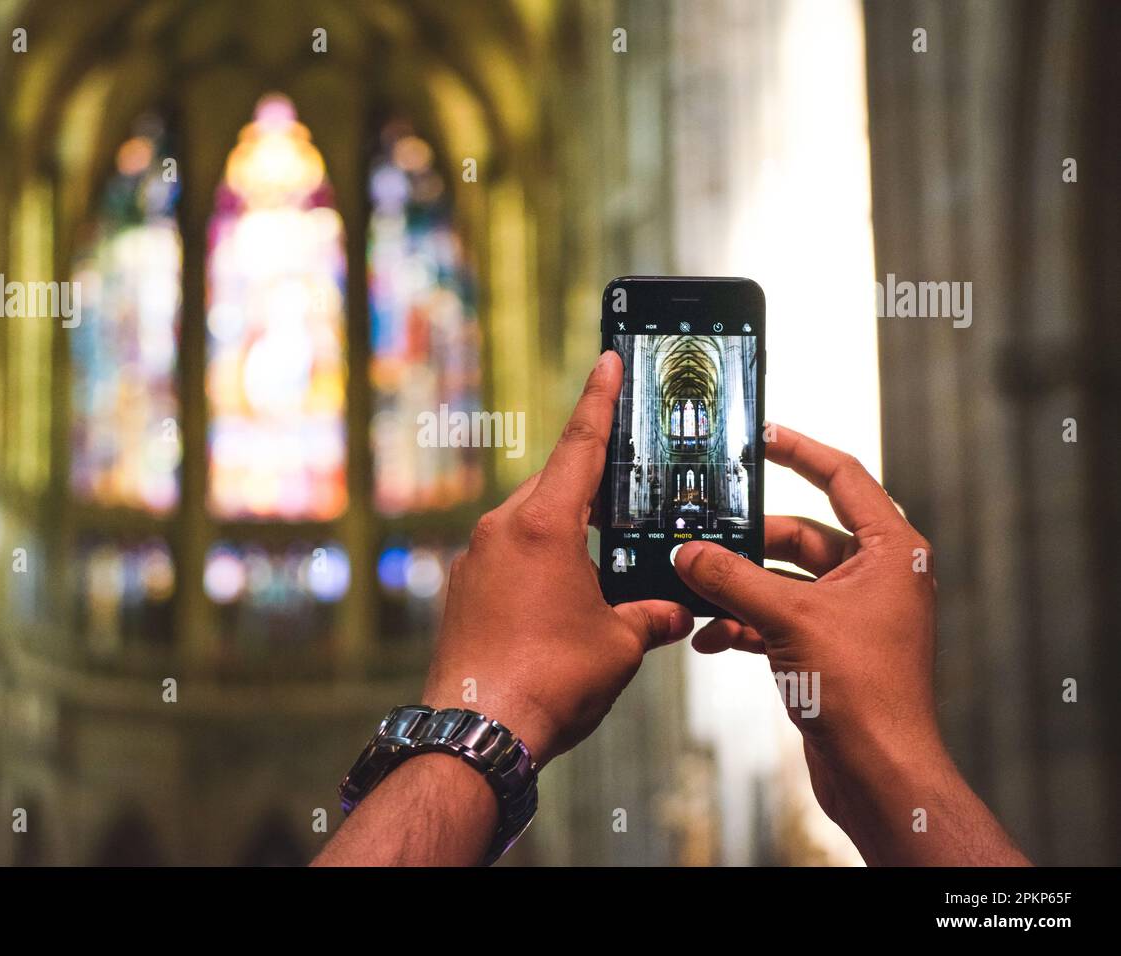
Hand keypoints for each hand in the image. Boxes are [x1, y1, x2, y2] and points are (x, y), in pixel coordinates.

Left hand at [423, 350, 693, 766]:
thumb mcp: (620, 644)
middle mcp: (501, 530)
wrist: (477, 731)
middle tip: (625, 502)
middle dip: (591, 495)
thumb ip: (652, 616)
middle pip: (555, 489)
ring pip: (529, 528)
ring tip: (597, 574)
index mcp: (543, 525)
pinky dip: (536, 569)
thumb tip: (676, 613)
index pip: (581, 444)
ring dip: (564, 540)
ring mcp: (473, 559)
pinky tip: (557, 606)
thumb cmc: (549, 682)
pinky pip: (506, 561)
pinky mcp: (460, 590)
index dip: (601, 398)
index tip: (608, 360)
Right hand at [673, 424, 1026, 864]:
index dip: (800, 451)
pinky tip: (709, 636)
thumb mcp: (788, 619)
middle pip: (801, 534)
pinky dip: (745, 623)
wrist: (878, 770)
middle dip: (748, 540)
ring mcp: (852, 614)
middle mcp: (875, 576)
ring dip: (739, 588)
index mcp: (890, 550)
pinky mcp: (830, 647)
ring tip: (693, 587)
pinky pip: (780, 618)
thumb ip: (732, 579)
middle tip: (700, 530)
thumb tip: (687, 553)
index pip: (843, 477)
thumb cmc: (861, 690)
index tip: (761, 435)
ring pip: (783, 580)